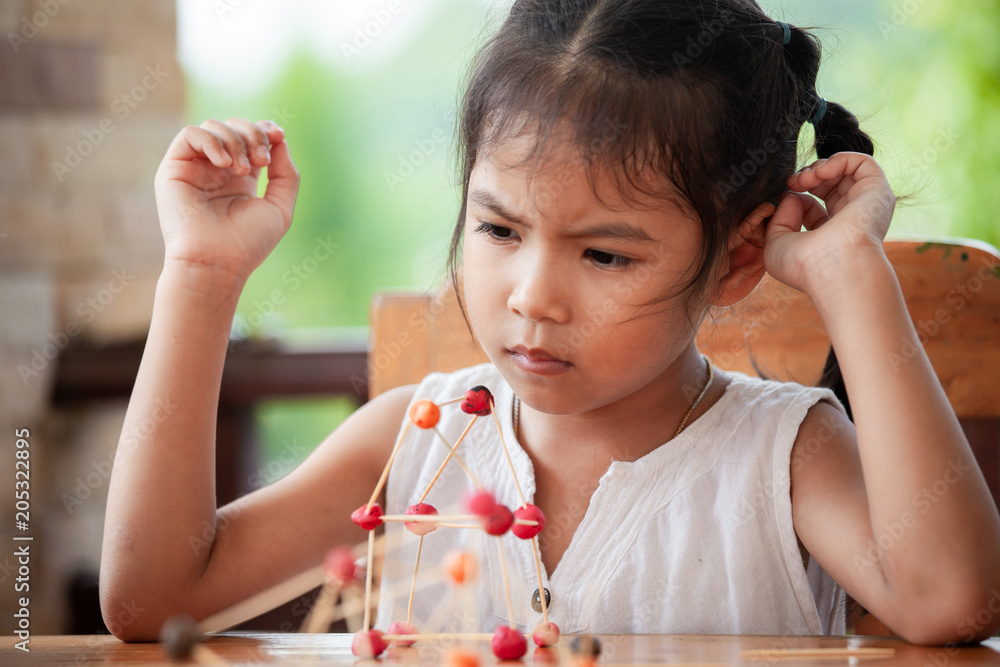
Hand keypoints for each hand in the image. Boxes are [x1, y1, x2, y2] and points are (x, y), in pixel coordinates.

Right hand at [153, 118, 299, 284]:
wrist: (217, 262)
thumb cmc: (247, 243)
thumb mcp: (280, 208)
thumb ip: (286, 175)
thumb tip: (280, 140)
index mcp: (241, 178)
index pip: (251, 138)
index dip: (265, 129)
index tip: (278, 136)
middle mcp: (217, 170)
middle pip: (235, 127)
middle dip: (254, 134)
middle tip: (262, 161)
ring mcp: (195, 168)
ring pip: (214, 126)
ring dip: (235, 141)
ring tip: (242, 170)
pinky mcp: (174, 169)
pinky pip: (189, 135)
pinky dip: (211, 141)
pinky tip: (225, 165)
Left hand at [763, 152, 895, 294]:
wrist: (833, 268)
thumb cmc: (804, 265)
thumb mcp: (776, 243)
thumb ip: (778, 217)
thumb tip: (791, 195)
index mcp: (829, 235)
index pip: (814, 206)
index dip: (797, 196)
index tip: (786, 196)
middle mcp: (850, 219)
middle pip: (830, 185)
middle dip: (807, 177)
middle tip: (793, 182)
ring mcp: (865, 205)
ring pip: (845, 172)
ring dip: (819, 167)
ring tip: (805, 178)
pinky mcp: (877, 192)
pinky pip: (861, 162)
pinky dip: (838, 160)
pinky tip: (821, 172)